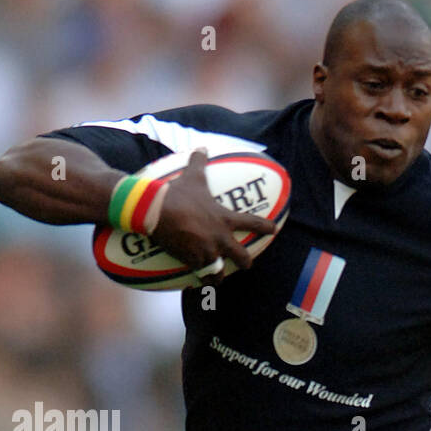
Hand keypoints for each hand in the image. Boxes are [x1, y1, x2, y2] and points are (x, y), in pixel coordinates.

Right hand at [150, 149, 276, 272]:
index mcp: (224, 219)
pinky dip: (199, 280)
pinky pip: (200, 276)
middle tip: (245, 264)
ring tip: (216, 279)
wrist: (156, 210)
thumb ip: (198, 162)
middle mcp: (220, 239)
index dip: (265, 227)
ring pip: (220, 272)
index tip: (274, 230)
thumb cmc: (176, 193)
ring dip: (219, 277)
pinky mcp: (193, 261)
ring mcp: (208, 252)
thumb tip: (202, 146)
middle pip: (242, 257)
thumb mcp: (191, 176)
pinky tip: (196, 284)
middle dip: (245, 263)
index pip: (252, 223)